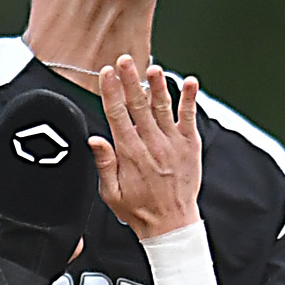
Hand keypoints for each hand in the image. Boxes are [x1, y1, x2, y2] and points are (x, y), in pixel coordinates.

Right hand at [89, 56, 202, 238]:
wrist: (172, 224)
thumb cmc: (141, 210)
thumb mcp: (111, 193)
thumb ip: (104, 164)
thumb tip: (94, 140)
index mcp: (130, 154)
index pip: (117, 115)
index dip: (111, 92)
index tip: (106, 74)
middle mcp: (152, 144)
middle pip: (138, 105)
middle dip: (130, 80)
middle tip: (125, 60)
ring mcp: (172, 143)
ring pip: (163, 107)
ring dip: (157, 85)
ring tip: (152, 67)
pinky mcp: (190, 145)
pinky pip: (189, 117)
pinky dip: (190, 99)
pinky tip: (190, 82)